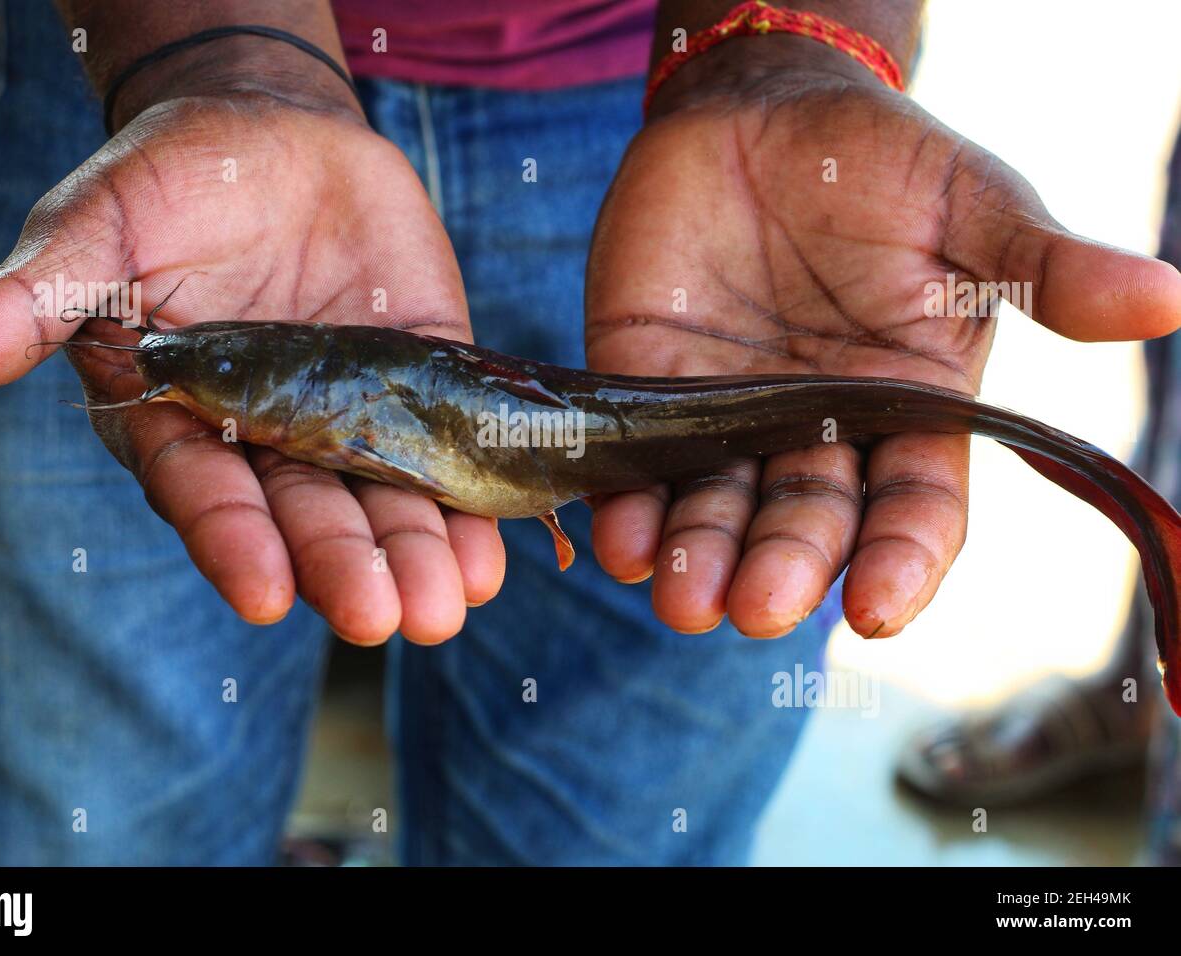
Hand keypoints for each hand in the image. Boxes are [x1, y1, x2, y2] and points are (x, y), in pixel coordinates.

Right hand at [0, 91, 503, 641]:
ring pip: (380, 501)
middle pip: (305, 515)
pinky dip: (470, 500)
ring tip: (448, 605)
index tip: (265, 591)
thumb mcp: (96, 230)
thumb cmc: (168, 181)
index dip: (231, 539)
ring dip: (416, 554)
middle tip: (385, 617)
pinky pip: (446, 449)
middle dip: (343, 564)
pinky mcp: (419, 383)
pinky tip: (494, 550)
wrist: (277, 134)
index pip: (202, 491)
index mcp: (180, 418)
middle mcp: (266, 438)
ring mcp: (348, 417)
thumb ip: (32, 301)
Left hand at [586, 49, 1180, 637]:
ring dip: (698, 561)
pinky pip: (635, 464)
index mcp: (905, 413)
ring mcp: (725, 420)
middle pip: (807, 524)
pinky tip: (617, 538)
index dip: (899, 562)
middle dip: (784, 569)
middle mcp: (814, 436)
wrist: (757, 113)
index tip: (877, 610)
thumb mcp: (968, 207)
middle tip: (757, 607)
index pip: (912, 511)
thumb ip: (1042, 266)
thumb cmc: (879, 165)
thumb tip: (1169, 298)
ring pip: (717, 512)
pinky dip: (624, 506)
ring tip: (683, 597)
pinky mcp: (646, 391)